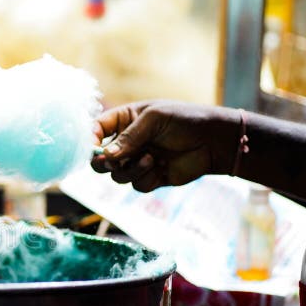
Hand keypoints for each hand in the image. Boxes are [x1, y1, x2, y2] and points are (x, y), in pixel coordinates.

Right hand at [91, 100, 238, 191]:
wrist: (214, 141)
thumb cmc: (185, 120)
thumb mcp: (154, 120)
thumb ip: (129, 137)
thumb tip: (106, 156)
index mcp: (124, 121)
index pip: (96, 130)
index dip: (90, 139)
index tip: (93, 147)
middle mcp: (127, 143)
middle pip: (99, 159)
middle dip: (103, 163)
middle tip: (114, 161)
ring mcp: (137, 161)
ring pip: (116, 175)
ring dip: (130, 170)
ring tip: (150, 159)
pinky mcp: (149, 178)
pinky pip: (135, 185)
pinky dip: (145, 178)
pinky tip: (161, 168)